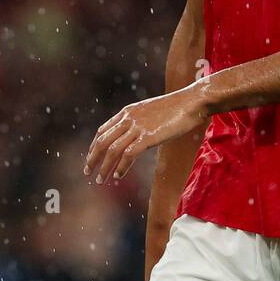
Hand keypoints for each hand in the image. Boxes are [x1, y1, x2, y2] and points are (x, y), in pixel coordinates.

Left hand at [84, 84, 208, 184]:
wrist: (192, 102)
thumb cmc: (178, 108)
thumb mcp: (153, 112)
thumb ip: (141, 122)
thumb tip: (138, 137)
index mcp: (128, 111)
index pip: (103, 130)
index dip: (94, 146)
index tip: (91, 158)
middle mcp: (128, 118)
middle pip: (102, 141)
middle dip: (92, 158)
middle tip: (87, 172)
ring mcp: (138, 127)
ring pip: (112, 150)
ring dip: (103, 166)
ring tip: (100, 179)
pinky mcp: (148, 136)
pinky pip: (128, 154)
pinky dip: (121, 167)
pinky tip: (118, 176)